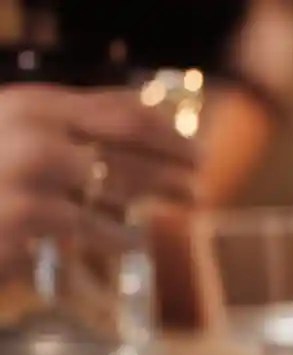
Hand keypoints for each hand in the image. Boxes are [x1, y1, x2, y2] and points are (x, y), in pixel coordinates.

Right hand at [0, 84, 196, 267]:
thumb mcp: (25, 137)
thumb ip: (74, 131)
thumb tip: (149, 136)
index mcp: (35, 104)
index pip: (120, 108)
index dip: (167, 130)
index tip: (194, 147)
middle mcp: (31, 129)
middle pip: (128, 142)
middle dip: (173, 162)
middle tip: (200, 181)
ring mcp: (25, 173)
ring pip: (115, 183)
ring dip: (157, 194)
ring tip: (185, 205)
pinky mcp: (23, 217)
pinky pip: (89, 227)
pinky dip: (118, 236)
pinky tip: (135, 243)